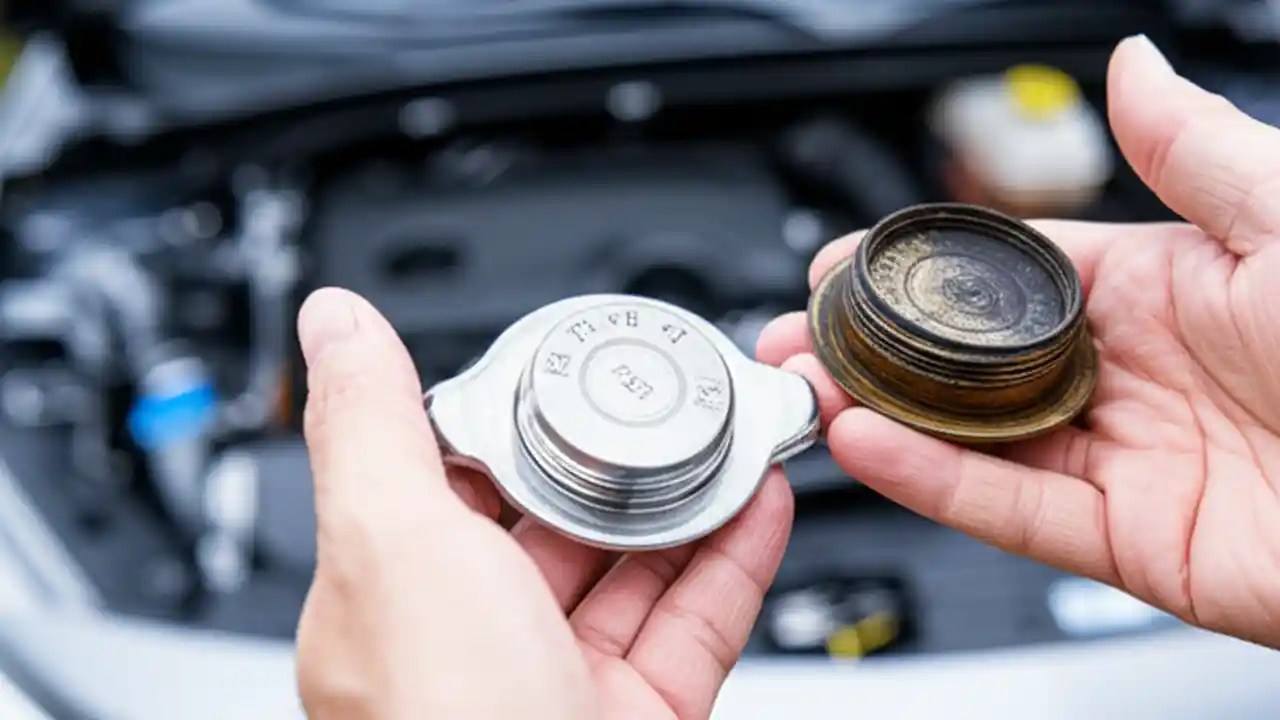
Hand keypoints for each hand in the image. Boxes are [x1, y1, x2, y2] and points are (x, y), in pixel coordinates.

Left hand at [293, 288, 793, 718]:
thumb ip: (370, 422)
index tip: (559, 367)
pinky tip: (765, 505)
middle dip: (619, 458)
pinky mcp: (638, 719)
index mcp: (397, 596)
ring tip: (737, 434)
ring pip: (636, 572)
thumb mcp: (393, 540)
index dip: (508, 419)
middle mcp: (476, 642)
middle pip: (558, 524)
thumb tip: (333, 318)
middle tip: (672, 396)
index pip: (453, 481)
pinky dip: (735, 561)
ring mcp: (561, 685)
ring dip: (690, 501)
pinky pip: (695, 624)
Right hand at [758, 35, 1279, 648]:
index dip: (921, 270)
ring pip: (973, 438)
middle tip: (801, 334)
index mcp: (1155, 290)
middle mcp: (1127, 375)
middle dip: (875, 349)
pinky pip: (1012, 509)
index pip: (1006, 274)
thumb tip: (1128, 63)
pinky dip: (933, 481)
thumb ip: (1191, 151)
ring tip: (809, 386)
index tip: (846, 261)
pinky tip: (870, 443)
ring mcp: (1123, 460)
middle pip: (969, 363)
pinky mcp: (1127, 542)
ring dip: (882, 414)